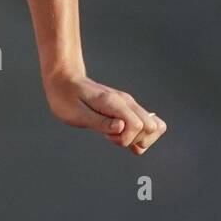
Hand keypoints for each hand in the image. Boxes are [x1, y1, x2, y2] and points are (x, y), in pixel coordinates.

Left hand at [45, 73, 165, 154]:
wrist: (64, 80)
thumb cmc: (66, 98)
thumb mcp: (76, 114)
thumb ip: (100, 122)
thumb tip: (121, 128)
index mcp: (114, 102)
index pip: (137, 126)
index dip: (124, 139)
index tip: (106, 136)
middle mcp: (127, 102)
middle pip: (151, 127)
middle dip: (134, 140)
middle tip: (111, 136)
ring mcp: (129, 104)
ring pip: (155, 126)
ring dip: (139, 138)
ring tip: (117, 136)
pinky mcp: (128, 109)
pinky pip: (147, 123)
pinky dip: (140, 135)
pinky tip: (122, 136)